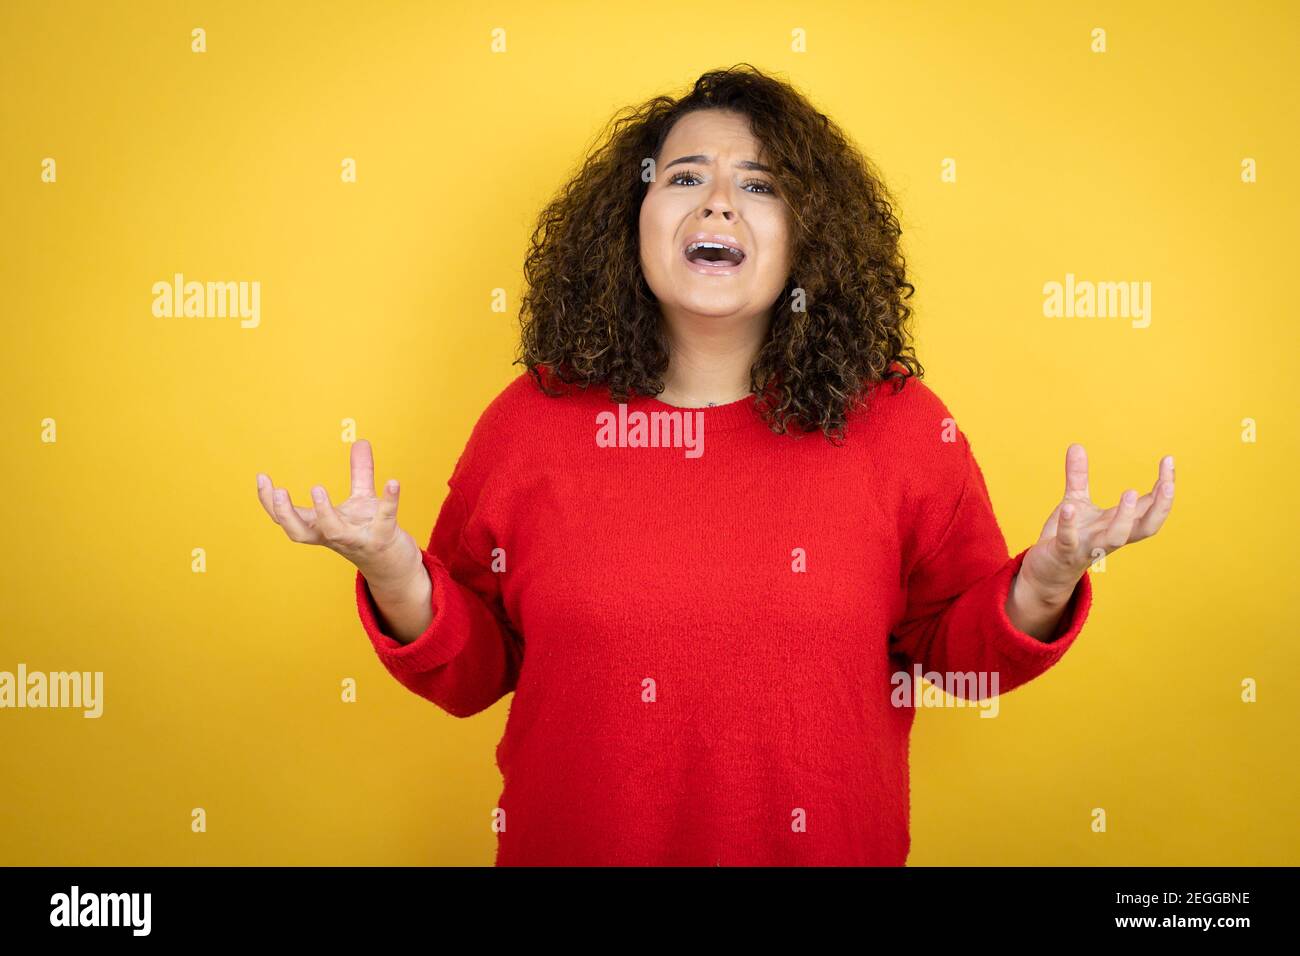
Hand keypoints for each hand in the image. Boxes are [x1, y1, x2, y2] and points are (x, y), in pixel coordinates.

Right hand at [255, 439, 420, 582]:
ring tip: (316, 488)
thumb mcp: (361, 501)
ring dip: (323, 512)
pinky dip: (388, 501)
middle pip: (299, 532)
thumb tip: (360, 441)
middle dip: (285, 514)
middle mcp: (333, 536)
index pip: (287, 518)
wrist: (394, 565)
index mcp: (321, 527)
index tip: (261, 478)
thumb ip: (359, 472)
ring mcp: (357, 539)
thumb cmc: (372, 531)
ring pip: (334, 532)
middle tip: (278, 492)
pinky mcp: (382, 538)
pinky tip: (393, 482)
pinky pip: (384, 519)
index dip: (270, 502)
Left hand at [1019, 444, 1175, 601]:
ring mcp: (1089, 547)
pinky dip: (1070, 526)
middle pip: (1146, 527)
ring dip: (1125, 518)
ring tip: (1130, 492)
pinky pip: (1069, 541)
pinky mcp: (1064, 552)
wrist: (1046, 570)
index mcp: (1117, 523)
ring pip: (1116, 538)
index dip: (1163, 487)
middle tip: (1167, 485)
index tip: (1168, 460)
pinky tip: (1068, 506)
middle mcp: (1109, 537)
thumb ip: (1078, 476)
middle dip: (1160, 507)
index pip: (1150, 507)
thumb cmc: (1069, 536)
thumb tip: (1076, 445)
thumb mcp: (1076, 502)